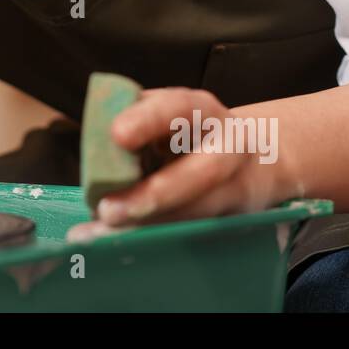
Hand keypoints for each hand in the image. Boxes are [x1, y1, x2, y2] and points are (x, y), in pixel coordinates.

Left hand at [71, 87, 289, 238]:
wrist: (256, 158)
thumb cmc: (190, 134)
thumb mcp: (166, 116)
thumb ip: (134, 123)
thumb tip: (93, 141)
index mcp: (202, 111)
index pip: (179, 108)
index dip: (149, 120)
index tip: (117, 135)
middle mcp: (228, 145)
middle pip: (204, 171)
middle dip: (156, 193)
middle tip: (108, 209)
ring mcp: (239, 185)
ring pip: (203, 210)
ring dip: (155, 224)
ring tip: (107, 230)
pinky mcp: (236, 217)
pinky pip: (199, 230)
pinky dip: (161, 236)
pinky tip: (126, 241)